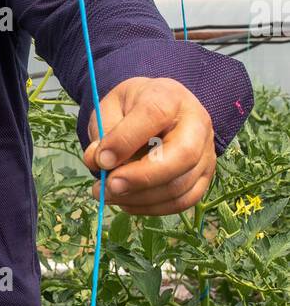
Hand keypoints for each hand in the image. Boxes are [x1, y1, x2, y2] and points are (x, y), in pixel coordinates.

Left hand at [82, 76, 215, 214]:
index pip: (154, 115)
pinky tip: (127, 202)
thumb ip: (103, 133)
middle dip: (141, 178)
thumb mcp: (110, 109)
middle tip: (108, 186)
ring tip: (108, 194)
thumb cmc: (132, 109)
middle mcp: (197, 123)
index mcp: (170, 97)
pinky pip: (182, 201)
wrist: (158, 110)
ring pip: (180, 185)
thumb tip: (98, 162)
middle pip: (182, 155)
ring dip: (140, 198)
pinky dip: (151, 208)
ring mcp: (206, 152)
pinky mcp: (204, 177)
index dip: (125, 140)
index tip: (100, 159)